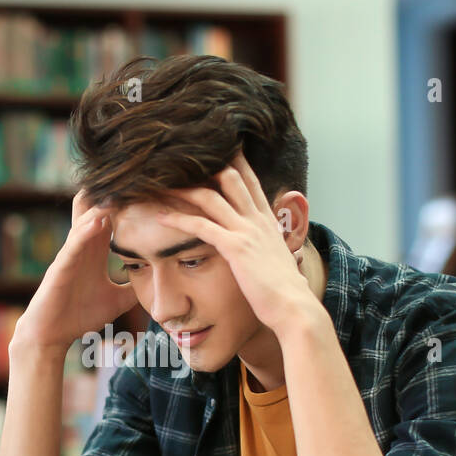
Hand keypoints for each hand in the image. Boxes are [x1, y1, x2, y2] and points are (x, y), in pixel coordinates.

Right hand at [12, 189, 136, 350]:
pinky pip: (73, 244)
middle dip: (113, 195)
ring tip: (119, 188)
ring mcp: (70, 254)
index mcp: (95, 252)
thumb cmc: (79, 315)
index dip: (128, 204)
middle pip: (96, 210)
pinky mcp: (60, 267)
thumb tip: (156, 286)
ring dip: (101, 205)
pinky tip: (98, 218)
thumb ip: (132, 289)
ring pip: (85, 221)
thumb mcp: (115, 301)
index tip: (149, 189)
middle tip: (136, 177)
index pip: (112, 220)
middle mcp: (83, 247)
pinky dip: (85, 230)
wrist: (51, 335)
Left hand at [157, 152, 317, 334]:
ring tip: (161, 184)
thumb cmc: (285, 291)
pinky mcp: (235, 247)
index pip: (250, 181)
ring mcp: (247, 231)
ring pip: (212, 196)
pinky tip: (161, 217)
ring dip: (184, 188)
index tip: (218, 148)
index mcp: (268, 220)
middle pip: (231, 177)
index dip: (234, 162)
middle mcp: (258, 219)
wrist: (293, 306)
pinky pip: (201, 226)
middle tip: (181, 157)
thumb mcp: (278, 260)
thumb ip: (269, 247)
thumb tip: (269, 251)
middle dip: (206, 164)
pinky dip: (179, 219)